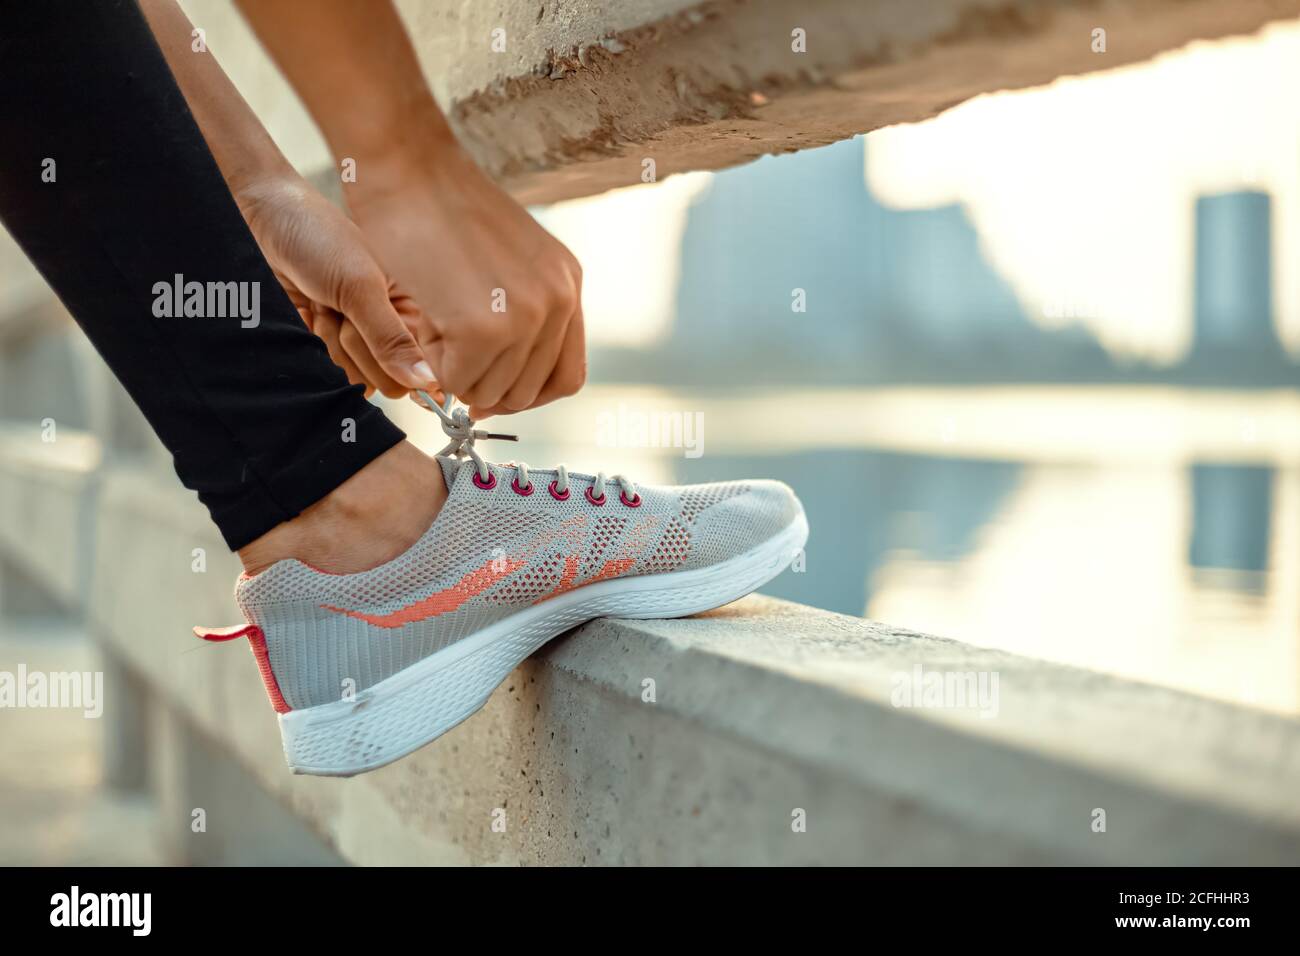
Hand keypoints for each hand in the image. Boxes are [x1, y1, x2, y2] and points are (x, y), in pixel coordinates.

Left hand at [236, 174, 437, 397]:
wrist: (259, 220)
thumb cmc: (317, 237)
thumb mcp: (359, 286)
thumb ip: (391, 339)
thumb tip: (427, 383)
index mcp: (410, 310)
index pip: (420, 367)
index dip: (399, 363)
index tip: (373, 333)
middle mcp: (386, 329)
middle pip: (383, 377)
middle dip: (355, 346)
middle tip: (342, 308)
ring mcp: (353, 339)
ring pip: (350, 377)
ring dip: (328, 343)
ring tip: (321, 304)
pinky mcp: (321, 344)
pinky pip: (324, 370)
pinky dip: (309, 346)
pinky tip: (306, 314)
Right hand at [346, 144, 585, 418]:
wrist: (406, 161)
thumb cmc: (438, 203)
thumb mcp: (508, 254)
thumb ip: (522, 304)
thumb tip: (506, 368)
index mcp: (568, 283)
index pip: (566, 375)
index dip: (524, 393)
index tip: (488, 388)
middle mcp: (558, 300)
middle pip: (526, 392)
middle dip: (482, 387)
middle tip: (446, 358)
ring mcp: (527, 315)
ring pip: (490, 391)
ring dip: (454, 373)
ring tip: (432, 325)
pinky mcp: (484, 327)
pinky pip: (457, 380)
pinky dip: (431, 365)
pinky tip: (421, 323)